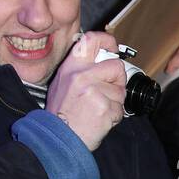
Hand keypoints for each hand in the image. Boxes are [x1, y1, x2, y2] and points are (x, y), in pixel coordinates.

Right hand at [44, 31, 126, 150]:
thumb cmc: (61, 113)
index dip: (108, 42)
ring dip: (114, 102)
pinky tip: (99, 119)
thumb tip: (103, 58)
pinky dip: (114, 116)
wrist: (57, 139)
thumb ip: (81, 69)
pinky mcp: (104, 107)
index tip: (113, 49)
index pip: (92, 40)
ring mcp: (94, 91)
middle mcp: (82, 75)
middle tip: (107, 92)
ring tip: (97, 109)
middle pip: (116, 66)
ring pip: (121, 90)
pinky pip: (120, 109)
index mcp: (71, 67)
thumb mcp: (62, 83)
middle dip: (118, 80)